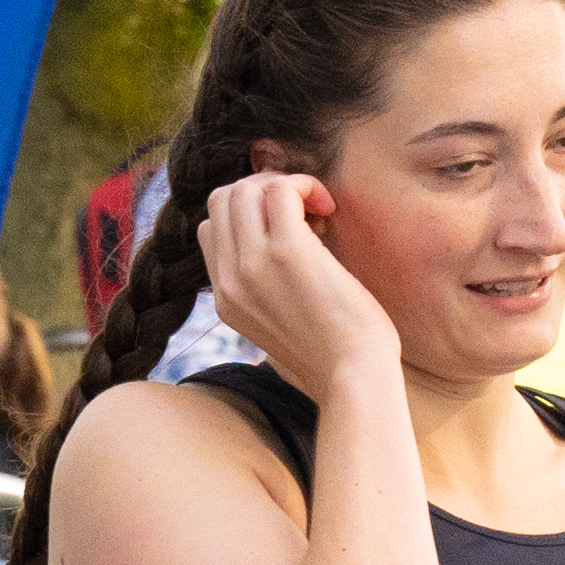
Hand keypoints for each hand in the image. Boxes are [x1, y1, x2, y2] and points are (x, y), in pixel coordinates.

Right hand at [199, 169, 399, 403]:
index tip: (291, 230)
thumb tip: (287, 241)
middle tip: (304, 213)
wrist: (353, 379)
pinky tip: (328, 209)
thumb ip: (267, 289)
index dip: (249, 214)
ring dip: (285, 185)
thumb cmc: (334, 355)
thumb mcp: (280, 325)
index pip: (211, 229)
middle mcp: (229, 280)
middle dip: (263, 190)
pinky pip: (281, 189)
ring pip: (244, 189)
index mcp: (225, 299)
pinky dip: (306, 186)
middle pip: (222, 200)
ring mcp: (252, 265)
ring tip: (318, 212)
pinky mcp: (286, 252)